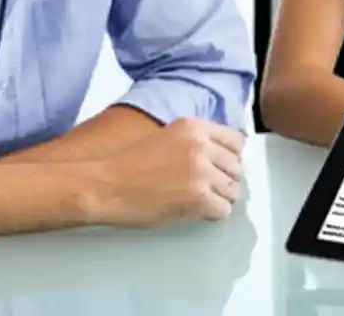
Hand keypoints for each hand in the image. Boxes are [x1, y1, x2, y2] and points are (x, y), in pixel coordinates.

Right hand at [96, 118, 245, 225]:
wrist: (107, 186)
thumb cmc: (129, 165)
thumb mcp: (167, 137)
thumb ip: (194, 141)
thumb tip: (221, 156)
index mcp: (195, 128)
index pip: (236, 141)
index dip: (231, 158)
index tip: (222, 168)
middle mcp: (202, 146)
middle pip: (236, 167)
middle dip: (225, 180)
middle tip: (208, 189)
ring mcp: (202, 172)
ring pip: (233, 190)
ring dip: (221, 198)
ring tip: (201, 202)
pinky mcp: (199, 198)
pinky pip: (223, 210)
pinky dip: (213, 214)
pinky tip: (197, 212)